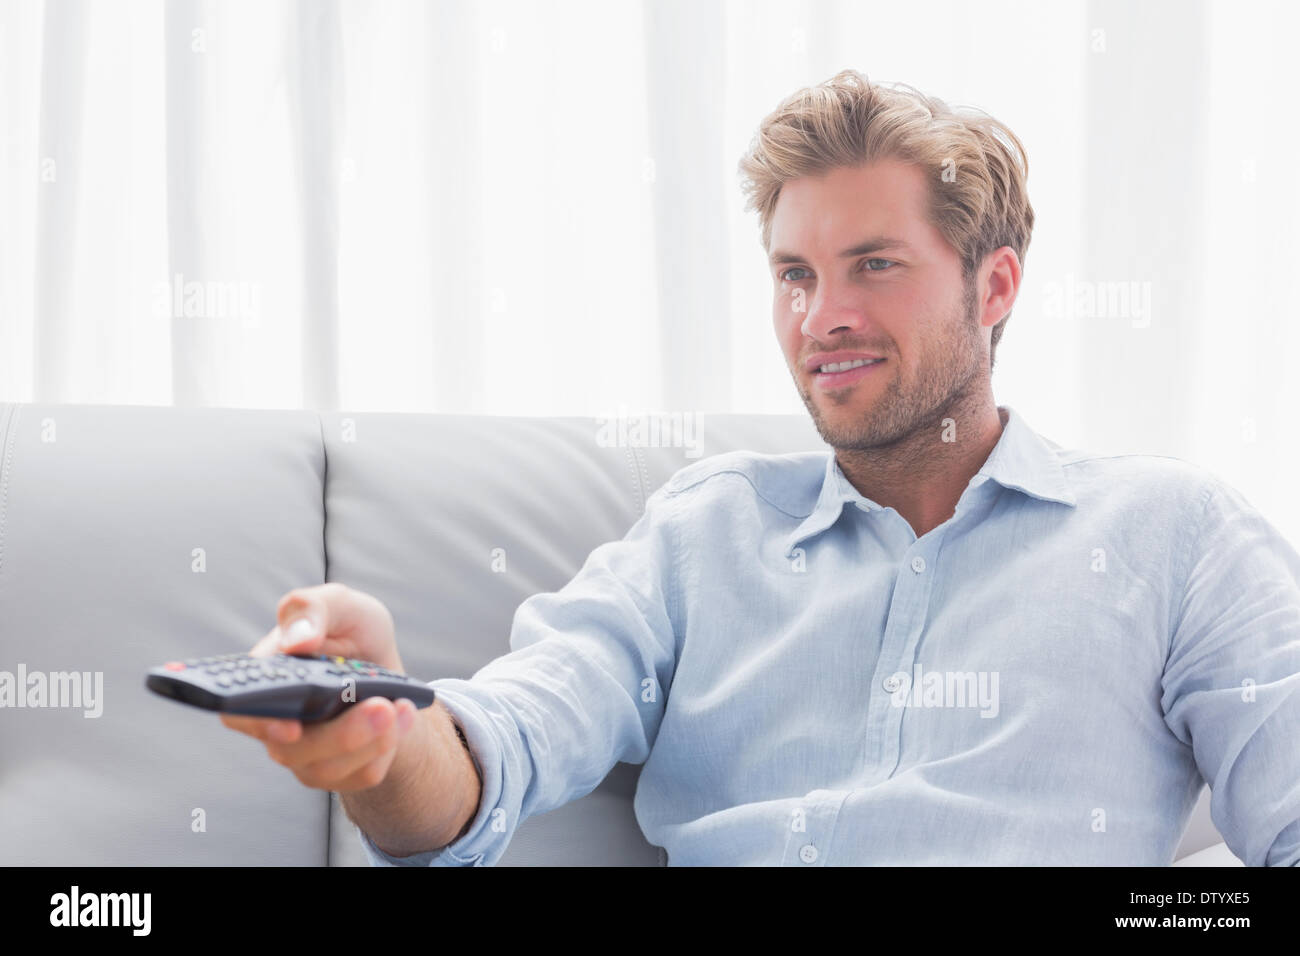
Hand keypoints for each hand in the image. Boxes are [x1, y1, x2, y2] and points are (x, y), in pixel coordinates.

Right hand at [219, 583, 423, 791]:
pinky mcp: (339, 771)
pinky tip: (403, 716)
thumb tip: (297, 639)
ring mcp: (306, 752)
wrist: (389, 673)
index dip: (257, 722)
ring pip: (328, 767)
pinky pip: (360, 774)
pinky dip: (388, 746)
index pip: (238, 712)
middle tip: (380, 707)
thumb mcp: (342, 605)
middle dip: (341, 733)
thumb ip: (313, 609)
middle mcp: (277, 722)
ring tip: (398, 707)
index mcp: (265, 680)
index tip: (291, 726)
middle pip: (291, 750)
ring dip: (370, 738)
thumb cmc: (353, 634)